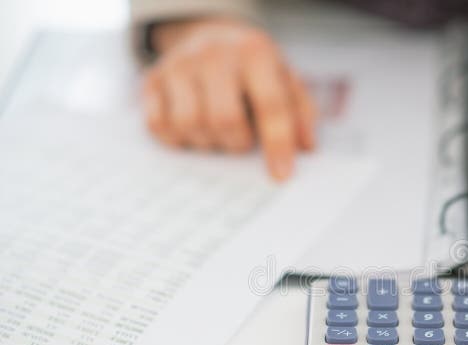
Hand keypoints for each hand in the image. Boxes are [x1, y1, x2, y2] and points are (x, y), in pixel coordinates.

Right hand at [142, 17, 315, 179]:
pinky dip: (176, 139)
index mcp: (255, 53)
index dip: (278, 144)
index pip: (270, 104)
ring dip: (208, 144)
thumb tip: (306, 148)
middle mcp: (214, 55)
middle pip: (225, 120)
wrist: (209, 35)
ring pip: (190, 125)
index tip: (282, 175)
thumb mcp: (285, 80)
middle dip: (237, 144)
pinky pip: (158, 126)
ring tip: (217, 134)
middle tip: (242, 142)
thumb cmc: (253, 69)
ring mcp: (178, 66)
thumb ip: (301, 112)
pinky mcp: (151, 81)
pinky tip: (191, 131)